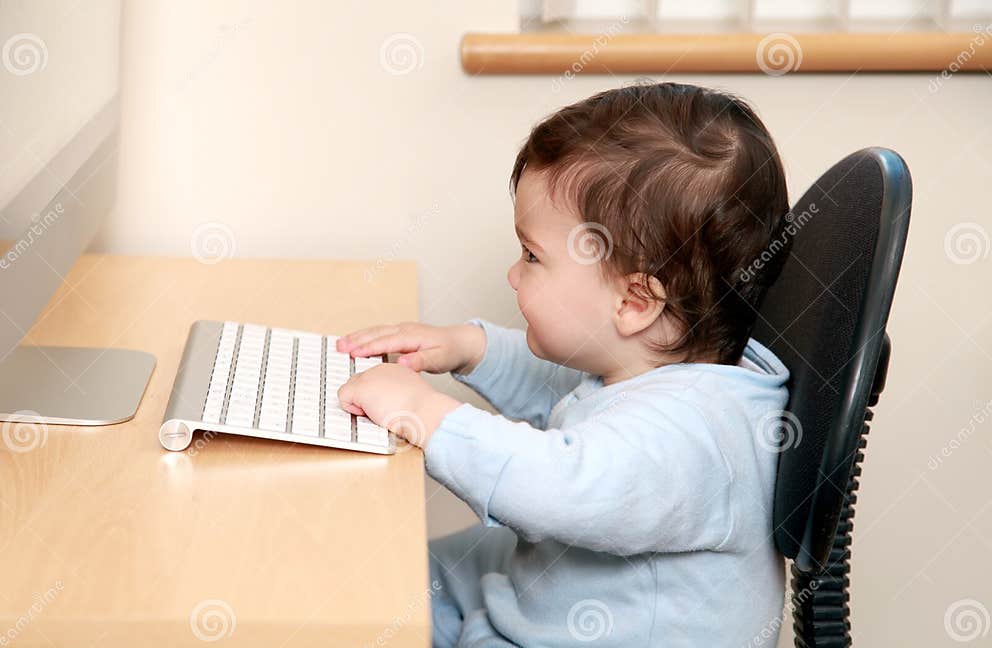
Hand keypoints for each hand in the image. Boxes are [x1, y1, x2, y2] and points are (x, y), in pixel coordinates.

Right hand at [335, 321, 484, 374]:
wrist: (461, 342)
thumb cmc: (450, 351)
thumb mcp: (439, 359)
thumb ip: (420, 362)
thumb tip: (402, 363)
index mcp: (412, 335)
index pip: (386, 341)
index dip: (369, 347)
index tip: (353, 353)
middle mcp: (405, 329)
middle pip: (376, 333)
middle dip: (357, 340)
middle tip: (339, 347)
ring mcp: (402, 330)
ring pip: (376, 331)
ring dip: (358, 336)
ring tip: (341, 343)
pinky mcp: (401, 334)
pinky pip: (379, 333)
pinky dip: (365, 337)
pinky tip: (355, 342)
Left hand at [336, 362, 461, 448]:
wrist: (425, 411)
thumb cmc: (424, 410)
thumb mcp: (412, 397)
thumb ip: (398, 395)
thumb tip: (387, 404)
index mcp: (396, 369)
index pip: (374, 380)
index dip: (375, 396)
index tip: (385, 406)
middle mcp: (382, 369)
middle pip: (359, 384)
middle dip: (365, 400)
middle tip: (383, 412)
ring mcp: (370, 376)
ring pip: (351, 391)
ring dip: (361, 405)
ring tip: (381, 412)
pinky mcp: (360, 386)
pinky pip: (343, 398)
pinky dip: (353, 409)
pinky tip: (372, 412)